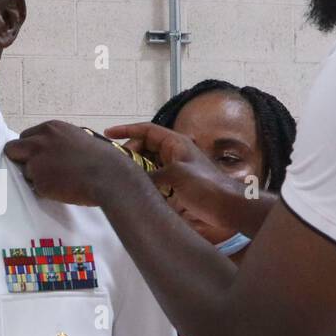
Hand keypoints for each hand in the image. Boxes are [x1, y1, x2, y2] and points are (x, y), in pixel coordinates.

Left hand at [3, 120, 139, 206]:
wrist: (109, 175)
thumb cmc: (101, 158)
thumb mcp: (78, 138)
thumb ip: (59, 141)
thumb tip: (52, 149)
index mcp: (51, 128)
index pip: (26, 136)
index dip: (31, 148)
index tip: (38, 156)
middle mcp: (40, 142)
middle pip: (13, 149)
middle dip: (21, 159)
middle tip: (36, 169)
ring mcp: (37, 162)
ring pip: (24, 170)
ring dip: (35, 177)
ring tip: (57, 180)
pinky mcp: (39, 182)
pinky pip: (35, 188)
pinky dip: (44, 190)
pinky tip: (61, 189)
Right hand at [104, 121, 248, 229]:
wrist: (227, 205)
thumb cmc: (205, 185)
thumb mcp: (175, 175)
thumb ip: (151, 173)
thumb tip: (131, 177)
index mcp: (175, 143)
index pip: (146, 130)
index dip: (126, 130)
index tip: (108, 133)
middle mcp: (173, 152)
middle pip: (144, 146)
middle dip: (129, 153)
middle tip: (117, 166)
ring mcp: (174, 167)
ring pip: (148, 162)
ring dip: (135, 167)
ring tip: (122, 177)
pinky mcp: (175, 183)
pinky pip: (154, 176)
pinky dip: (143, 180)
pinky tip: (134, 188)